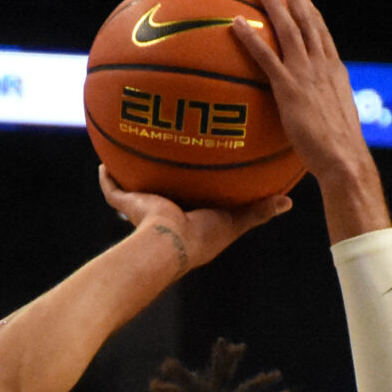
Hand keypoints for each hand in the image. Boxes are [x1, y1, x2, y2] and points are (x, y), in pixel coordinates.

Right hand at [97, 166, 289, 273]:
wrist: (170, 243)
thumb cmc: (203, 236)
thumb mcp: (236, 220)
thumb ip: (258, 211)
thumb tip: (288, 202)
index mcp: (191, 216)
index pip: (196, 196)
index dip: (199, 184)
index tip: (203, 167)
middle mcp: (166, 211)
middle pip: (165, 189)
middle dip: (165, 175)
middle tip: (168, 152)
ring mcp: (144, 208)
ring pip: (137, 186)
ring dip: (134, 172)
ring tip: (133, 148)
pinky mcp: (127, 204)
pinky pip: (112, 188)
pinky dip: (107, 177)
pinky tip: (103, 160)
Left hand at [232, 0, 389, 239]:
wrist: (343, 159)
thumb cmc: (339, 153)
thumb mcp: (334, 125)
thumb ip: (322, 113)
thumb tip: (312, 119)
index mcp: (336, 72)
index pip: (324, 35)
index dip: (313, 13)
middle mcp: (323, 66)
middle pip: (308, 21)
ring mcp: (307, 74)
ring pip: (289, 30)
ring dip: (274, 5)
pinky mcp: (289, 88)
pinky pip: (265, 57)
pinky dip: (251, 37)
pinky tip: (235, 24)